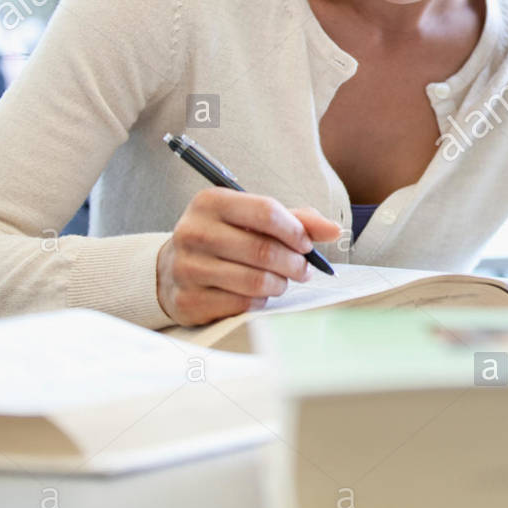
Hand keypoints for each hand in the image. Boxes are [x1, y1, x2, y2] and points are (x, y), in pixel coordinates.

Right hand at [155, 188, 340, 326]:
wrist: (173, 270)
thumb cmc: (226, 240)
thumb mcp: (255, 221)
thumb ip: (297, 221)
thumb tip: (334, 230)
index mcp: (210, 202)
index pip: (266, 212)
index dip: (295, 231)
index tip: (306, 244)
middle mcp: (192, 232)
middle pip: (264, 250)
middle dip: (294, 263)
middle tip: (303, 269)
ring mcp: (186, 268)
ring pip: (256, 281)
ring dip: (280, 284)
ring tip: (281, 281)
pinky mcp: (187, 301)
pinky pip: (242, 304)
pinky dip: (260, 301)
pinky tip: (258, 294)